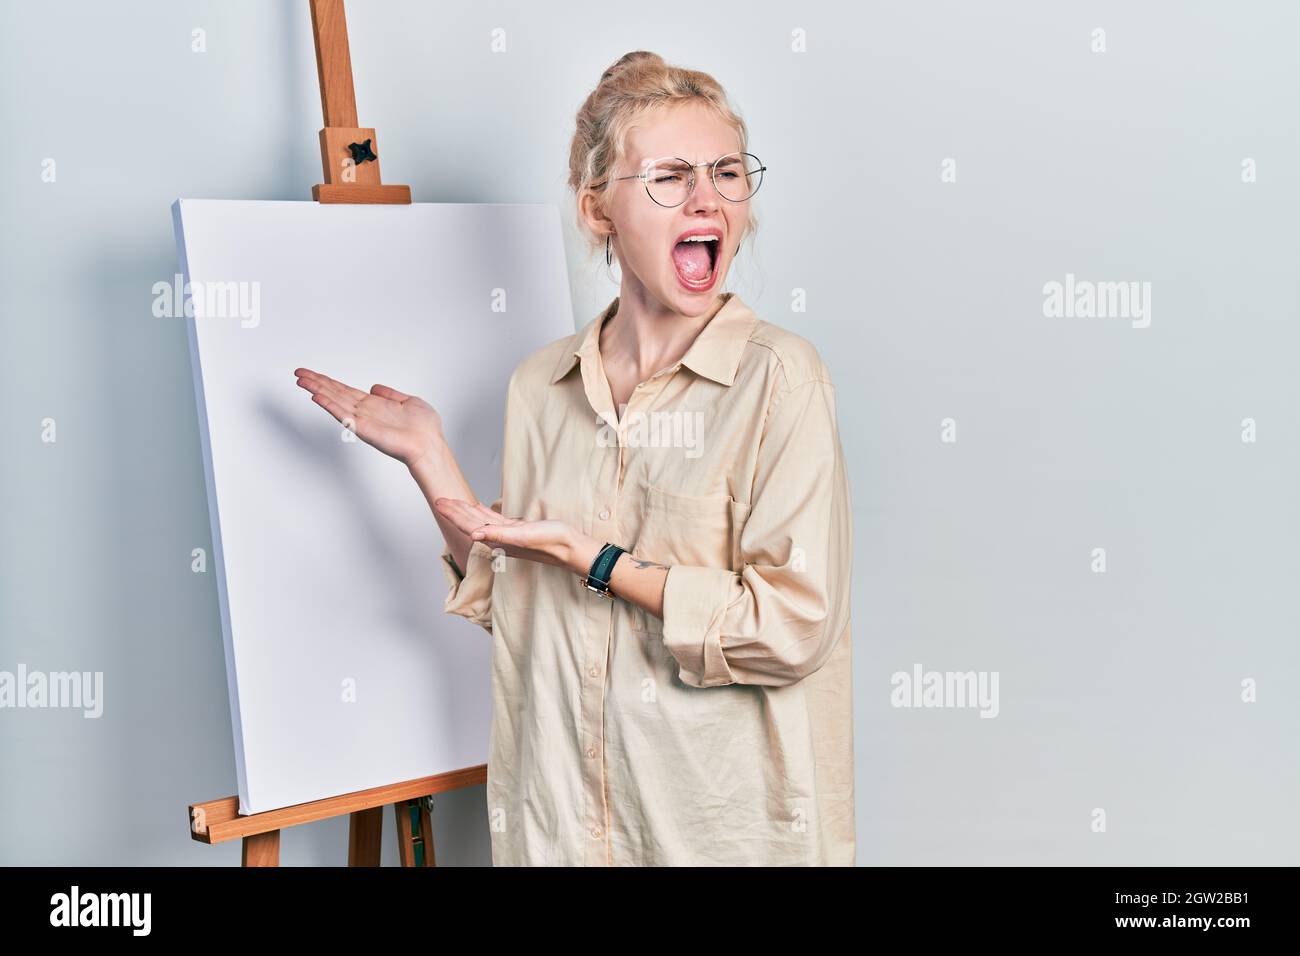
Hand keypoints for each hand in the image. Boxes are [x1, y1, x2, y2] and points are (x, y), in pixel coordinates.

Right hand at [294, 367, 443, 468]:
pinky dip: (329, 405)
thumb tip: (375, 388)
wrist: (429, 444)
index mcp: (374, 405)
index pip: (345, 390)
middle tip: (298, 373)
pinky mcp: (363, 428)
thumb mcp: (409, 402)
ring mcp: (362, 420)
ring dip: (317, 390)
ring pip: (335, 401)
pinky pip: (343, 415)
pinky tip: (317, 397)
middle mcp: (365, 412)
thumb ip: (391, 394)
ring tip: (301, 381)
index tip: (312, 374)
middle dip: (316, 383)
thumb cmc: (424, 429)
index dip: (328, 382)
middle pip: (335, 393)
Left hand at [434, 498, 595, 570]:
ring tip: (453, 502)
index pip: (469, 526)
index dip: (453, 514)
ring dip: (466, 511)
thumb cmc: (550, 542)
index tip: (439, 503)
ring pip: (481, 521)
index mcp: (497, 540)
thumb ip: (499, 535)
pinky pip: (494, 520)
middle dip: (455, 511)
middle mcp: (499, 539)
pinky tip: (478, 508)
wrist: (569, 547)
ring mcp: (508, 535)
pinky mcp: (517, 530)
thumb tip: (475, 534)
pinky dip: (483, 513)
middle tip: (440, 499)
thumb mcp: (523, 536)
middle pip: (471, 523)